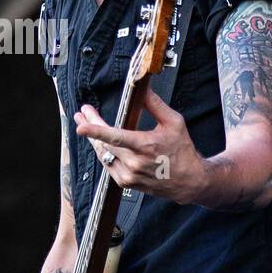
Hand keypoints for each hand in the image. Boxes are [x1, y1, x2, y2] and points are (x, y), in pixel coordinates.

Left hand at [73, 86, 206, 203]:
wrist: (189, 181)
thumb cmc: (182, 151)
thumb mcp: (174, 122)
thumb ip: (155, 105)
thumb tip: (142, 89)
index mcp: (145, 146)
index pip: (115, 137)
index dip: (96, 130)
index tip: (81, 125)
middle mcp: (134, 163)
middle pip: (103, 144)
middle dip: (90, 126)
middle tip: (82, 114)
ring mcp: (129, 175)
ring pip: (103, 155)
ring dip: (94, 139)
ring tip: (85, 124)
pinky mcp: (126, 183)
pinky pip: (108, 165)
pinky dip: (104, 152)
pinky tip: (101, 142)